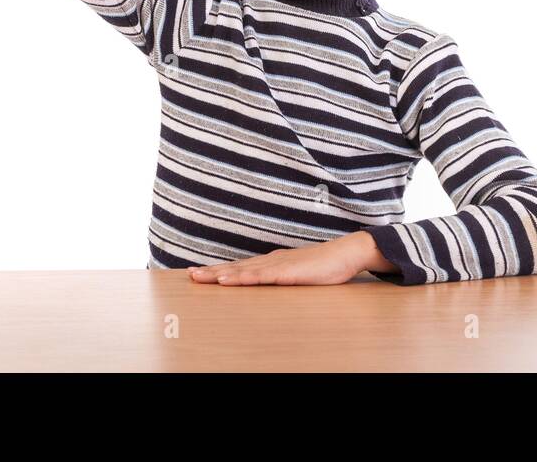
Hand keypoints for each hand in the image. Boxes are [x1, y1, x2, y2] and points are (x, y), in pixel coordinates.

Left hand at [188, 233, 379, 285]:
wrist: (346, 253)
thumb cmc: (324, 266)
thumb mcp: (298, 274)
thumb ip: (282, 277)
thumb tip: (268, 283)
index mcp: (272, 262)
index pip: (240, 267)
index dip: (219, 270)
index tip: (199, 272)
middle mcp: (270, 261)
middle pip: (236, 267)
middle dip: (212, 271)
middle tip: (190, 275)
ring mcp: (278, 265)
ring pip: (244, 271)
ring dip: (221, 274)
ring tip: (202, 278)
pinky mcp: (288, 272)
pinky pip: (261, 276)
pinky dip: (243, 278)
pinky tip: (230, 280)